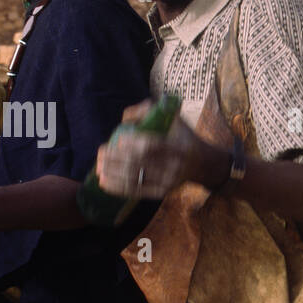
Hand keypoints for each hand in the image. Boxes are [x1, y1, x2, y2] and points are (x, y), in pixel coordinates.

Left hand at [94, 102, 215, 198]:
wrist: (203, 163)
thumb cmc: (183, 136)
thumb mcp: (173, 117)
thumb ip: (147, 110)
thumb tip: (124, 119)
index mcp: (177, 146)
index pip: (152, 146)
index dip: (133, 143)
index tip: (118, 140)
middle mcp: (174, 166)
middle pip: (139, 163)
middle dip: (115, 159)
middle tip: (101, 153)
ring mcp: (168, 181)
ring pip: (135, 178)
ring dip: (113, 173)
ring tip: (98, 167)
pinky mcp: (162, 192)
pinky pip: (137, 191)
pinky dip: (118, 187)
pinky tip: (104, 182)